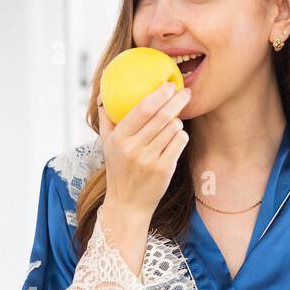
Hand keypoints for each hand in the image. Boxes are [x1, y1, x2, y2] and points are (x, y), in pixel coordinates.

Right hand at [97, 82, 191, 218]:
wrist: (127, 204)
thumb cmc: (118, 170)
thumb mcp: (107, 145)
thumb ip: (106, 120)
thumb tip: (103, 98)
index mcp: (119, 139)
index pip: (143, 109)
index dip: (160, 94)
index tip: (170, 85)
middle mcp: (133, 149)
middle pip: (162, 116)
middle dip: (177, 100)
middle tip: (186, 92)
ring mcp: (150, 160)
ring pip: (174, 128)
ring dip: (177, 121)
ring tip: (174, 123)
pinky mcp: (164, 169)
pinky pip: (180, 142)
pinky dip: (181, 136)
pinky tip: (175, 137)